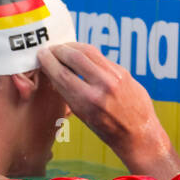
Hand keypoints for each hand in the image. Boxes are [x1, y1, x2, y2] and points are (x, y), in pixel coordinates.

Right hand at [36, 42, 179, 179]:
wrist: (138, 133)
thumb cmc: (107, 129)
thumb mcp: (82, 115)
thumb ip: (69, 92)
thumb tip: (55, 71)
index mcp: (87, 102)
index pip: (61, 74)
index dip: (48, 61)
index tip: (41, 55)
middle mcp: (102, 86)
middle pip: (74, 57)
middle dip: (59, 50)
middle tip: (50, 49)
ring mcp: (115, 77)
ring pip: (89, 51)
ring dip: (73, 46)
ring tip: (63, 48)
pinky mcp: (123, 72)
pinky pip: (101, 57)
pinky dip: (87, 53)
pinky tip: (80, 53)